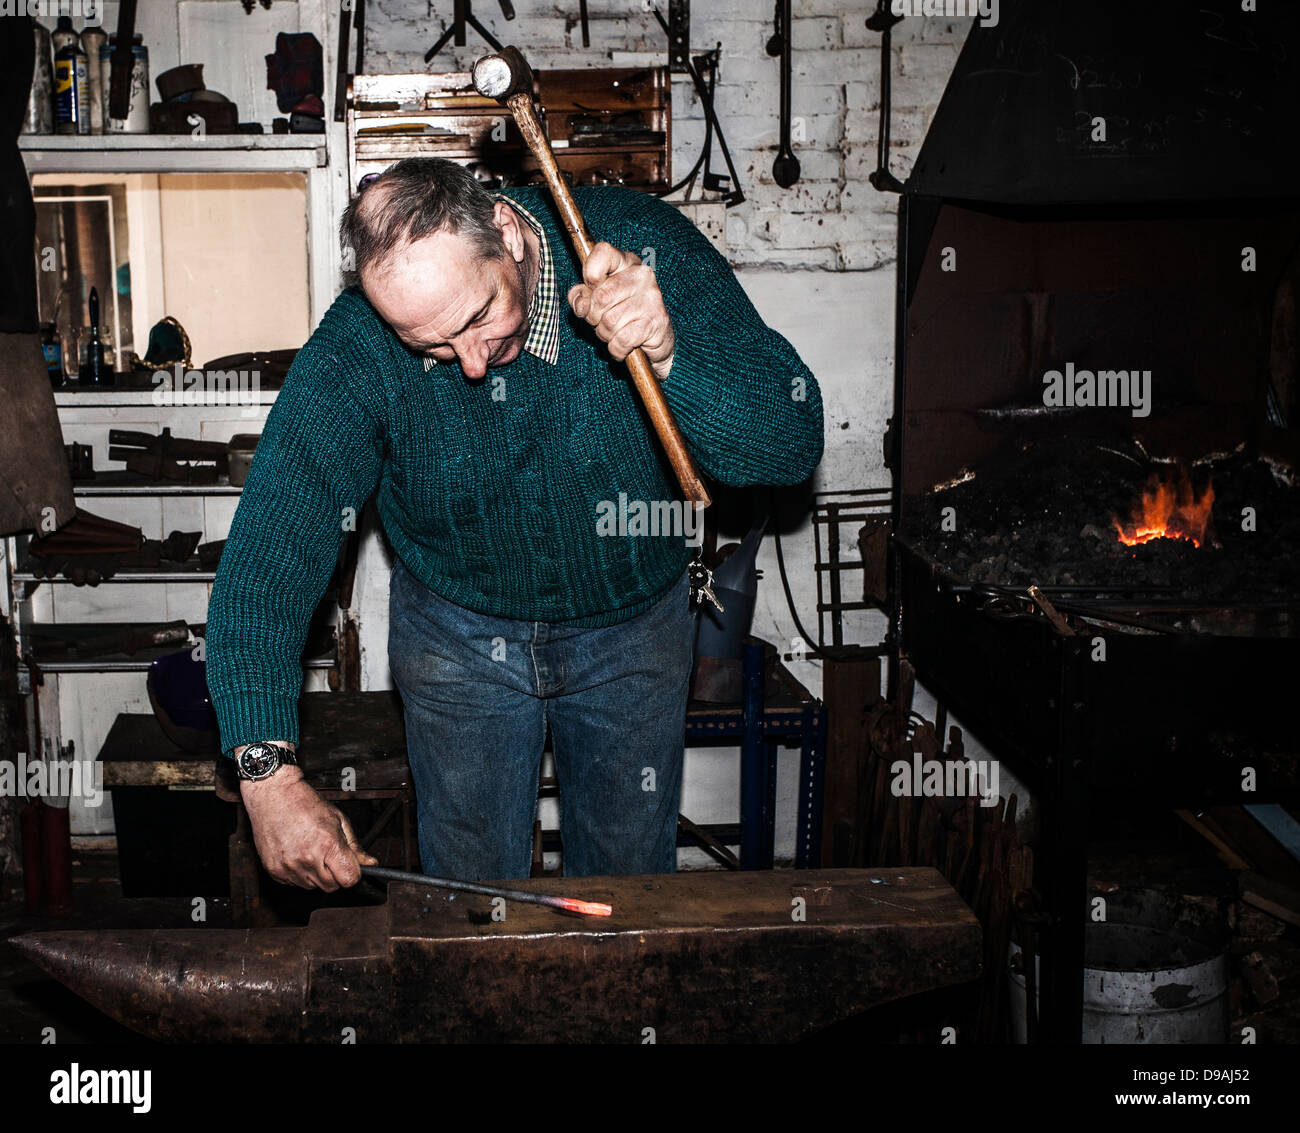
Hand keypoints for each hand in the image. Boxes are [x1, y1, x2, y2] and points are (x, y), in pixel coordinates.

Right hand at [238, 758, 376, 889]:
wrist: (273, 796)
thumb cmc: (305, 803)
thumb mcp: (338, 819)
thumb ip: (355, 846)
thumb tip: (370, 863)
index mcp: (328, 844)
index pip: (349, 879)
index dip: (352, 873)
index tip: (349, 865)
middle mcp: (308, 858)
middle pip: (331, 886)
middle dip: (334, 874)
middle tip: (327, 854)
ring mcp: (289, 867)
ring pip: (312, 886)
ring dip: (315, 874)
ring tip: (309, 850)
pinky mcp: (275, 871)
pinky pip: (294, 883)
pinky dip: (298, 873)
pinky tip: (296, 853)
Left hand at [567, 242, 675, 379]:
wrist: (658, 338)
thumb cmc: (624, 314)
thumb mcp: (598, 300)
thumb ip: (582, 296)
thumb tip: (580, 301)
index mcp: (626, 262)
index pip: (603, 252)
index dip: (589, 273)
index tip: (591, 288)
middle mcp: (641, 275)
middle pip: (601, 296)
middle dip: (593, 316)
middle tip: (602, 320)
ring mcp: (650, 298)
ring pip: (609, 322)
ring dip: (605, 334)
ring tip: (615, 332)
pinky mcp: (655, 322)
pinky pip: (620, 340)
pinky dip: (616, 348)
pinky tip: (622, 345)